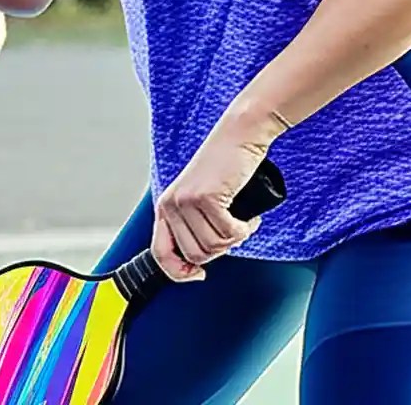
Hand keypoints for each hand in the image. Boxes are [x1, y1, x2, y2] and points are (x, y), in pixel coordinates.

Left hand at [152, 109, 285, 280]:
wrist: (238, 136)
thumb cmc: (223, 167)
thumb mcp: (198, 197)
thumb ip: (192, 223)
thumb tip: (199, 261)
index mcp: (165, 207)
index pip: (160, 253)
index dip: (178, 272)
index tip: (198, 274)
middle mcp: (171, 205)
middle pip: (196, 254)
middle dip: (220, 249)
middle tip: (233, 231)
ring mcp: (187, 201)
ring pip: (214, 246)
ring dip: (236, 238)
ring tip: (242, 221)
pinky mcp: (207, 197)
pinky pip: (229, 233)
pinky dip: (245, 229)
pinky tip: (249, 217)